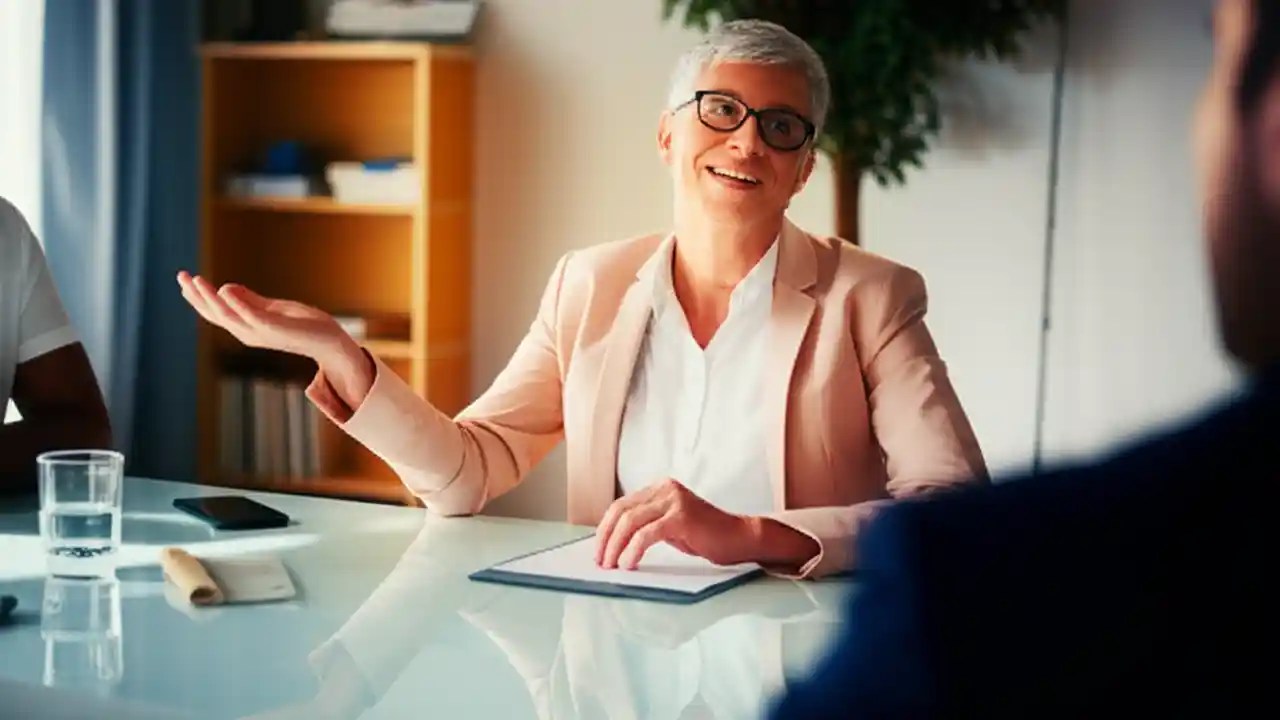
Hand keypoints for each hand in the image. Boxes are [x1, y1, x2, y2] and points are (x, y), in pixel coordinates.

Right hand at [177, 271, 348, 362]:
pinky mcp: (275, 327)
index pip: (216, 313)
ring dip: (210, 298)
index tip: (183, 281)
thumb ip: (250, 300)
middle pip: (215, 314)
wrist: (328, 340)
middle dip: (196, 296)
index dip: (198, 298)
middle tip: (180, 276)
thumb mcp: (272, 308)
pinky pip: (252, 315)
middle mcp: (248, 332)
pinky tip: (225, 290)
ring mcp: (260, 332)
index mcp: (246, 327)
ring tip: (196, 280)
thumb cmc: (302, 325)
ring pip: (228, 315)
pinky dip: (237, 303)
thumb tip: (226, 289)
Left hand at [594, 478, 752, 569]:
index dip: (605, 529)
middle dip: (606, 538)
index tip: (599, 550)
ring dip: (616, 546)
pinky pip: (647, 533)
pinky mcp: (681, 517)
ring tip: (612, 566)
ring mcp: (673, 501)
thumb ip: (647, 525)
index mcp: (659, 489)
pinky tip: (629, 563)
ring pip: (630, 521)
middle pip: (621, 511)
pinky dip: (633, 550)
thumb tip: (616, 543)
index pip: (621, 505)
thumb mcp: (670, 526)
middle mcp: (664, 489)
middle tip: (601, 561)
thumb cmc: (705, 536)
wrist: (738, 537)